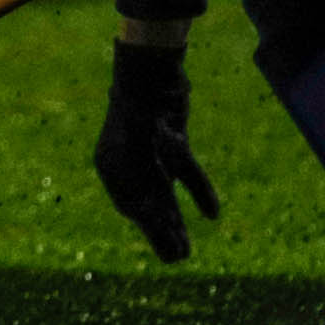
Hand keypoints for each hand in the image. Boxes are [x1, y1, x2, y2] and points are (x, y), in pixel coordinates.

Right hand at [93, 40, 218, 263]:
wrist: (153, 65)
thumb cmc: (141, 110)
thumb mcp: (143, 157)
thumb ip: (151, 193)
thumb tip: (164, 230)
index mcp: (111, 164)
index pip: (131, 206)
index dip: (151, 230)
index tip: (169, 251)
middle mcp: (128, 158)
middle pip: (147, 202)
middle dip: (163, 231)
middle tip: (179, 258)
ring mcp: (151, 147)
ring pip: (164, 191)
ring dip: (177, 218)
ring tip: (187, 248)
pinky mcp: (174, 136)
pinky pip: (185, 170)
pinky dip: (198, 190)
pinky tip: (212, 214)